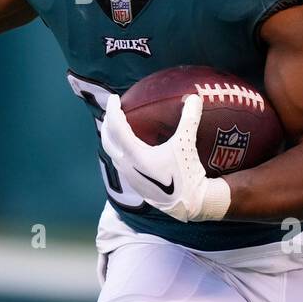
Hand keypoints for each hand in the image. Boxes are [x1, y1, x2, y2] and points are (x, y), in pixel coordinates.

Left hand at [100, 93, 231, 221]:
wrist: (188, 204)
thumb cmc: (187, 173)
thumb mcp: (187, 144)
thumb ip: (189, 119)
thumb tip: (194, 97)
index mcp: (135, 155)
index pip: (117, 128)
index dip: (113, 110)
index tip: (114, 98)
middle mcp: (127, 166)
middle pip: (108, 140)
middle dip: (108, 123)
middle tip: (113, 110)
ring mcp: (128, 176)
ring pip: (112, 152)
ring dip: (112, 137)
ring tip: (118, 125)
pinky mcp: (134, 184)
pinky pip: (119, 162)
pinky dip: (119, 149)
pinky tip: (129, 146)